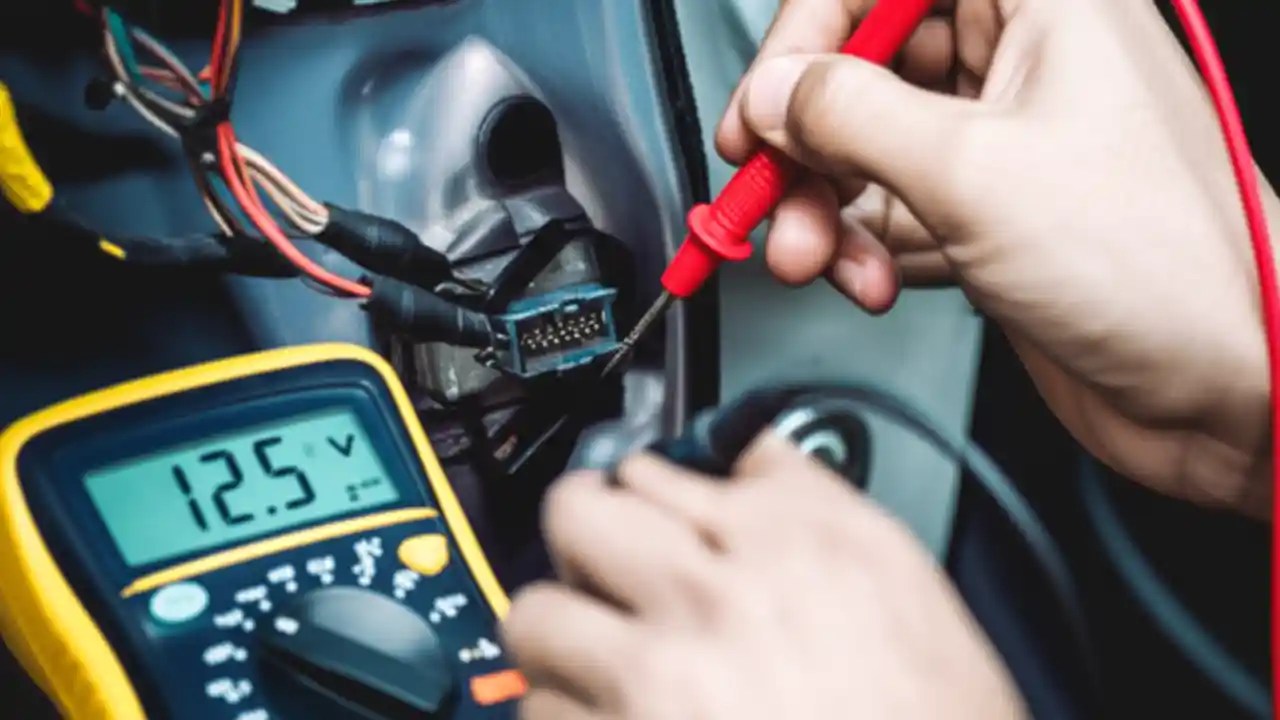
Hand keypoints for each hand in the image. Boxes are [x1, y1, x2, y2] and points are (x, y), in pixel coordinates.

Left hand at [503, 435, 1026, 718]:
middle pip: (577, 514)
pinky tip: (619, 718)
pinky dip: (572, 713)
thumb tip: (743, 453)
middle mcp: (712, 597)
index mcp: (784, 539)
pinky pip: (541, 712)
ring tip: (605, 655)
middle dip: (581, 533)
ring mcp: (655, 682)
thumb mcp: (897, 573)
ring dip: (567, 633)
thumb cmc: (932, 716)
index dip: (641, 486)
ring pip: (540, 615)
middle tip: (597, 559)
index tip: (637, 503)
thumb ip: (808, 496)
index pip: (656, 465)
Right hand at [718, 0, 1274, 514]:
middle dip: (804, 143)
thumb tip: (774, 91)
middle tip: (767, 196)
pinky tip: (870, 280)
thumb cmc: (1160, 264)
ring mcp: (1000, 142)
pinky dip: (861, 249)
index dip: (806, 34)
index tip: (763, 103)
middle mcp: (1019, 61)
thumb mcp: (973, 170)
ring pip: (864, 148)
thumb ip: (850, 117)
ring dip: (822, 208)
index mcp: (1040, 2)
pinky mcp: (985, 216)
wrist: (1225, 388)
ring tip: (814, 258)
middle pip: (862, 68)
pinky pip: (887, 212)